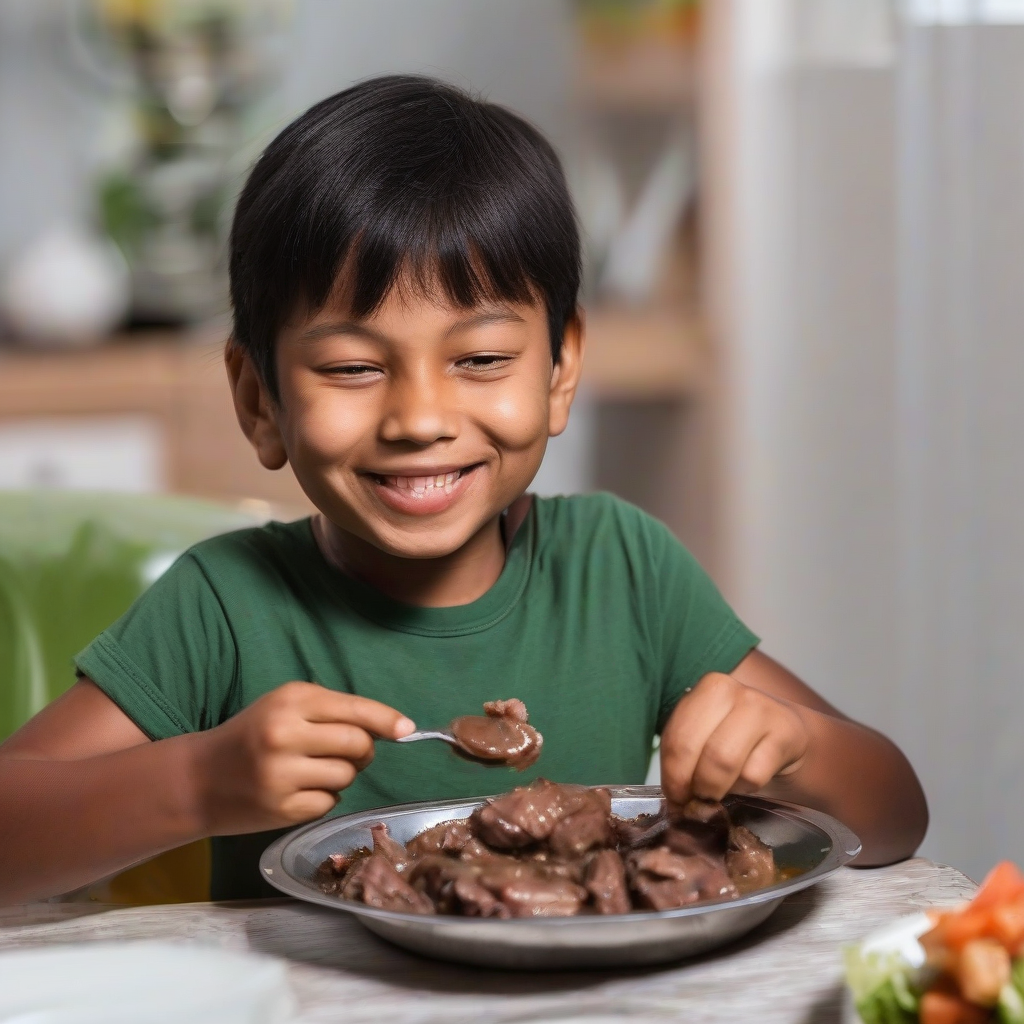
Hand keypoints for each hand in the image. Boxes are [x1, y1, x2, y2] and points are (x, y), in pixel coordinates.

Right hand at [191, 681, 414, 834]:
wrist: (199, 778)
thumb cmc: (252, 735)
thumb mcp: (286, 707)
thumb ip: (334, 711)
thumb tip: (395, 728)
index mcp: (290, 700)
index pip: (354, 709)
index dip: (386, 720)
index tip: (406, 729)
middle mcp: (285, 734)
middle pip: (358, 745)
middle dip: (363, 751)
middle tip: (347, 753)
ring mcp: (281, 774)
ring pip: (347, 776)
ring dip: (341, 775)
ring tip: (311, 770)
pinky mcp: (281, 809)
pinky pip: (329, 803)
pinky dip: (323, 798)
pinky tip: (298, 790)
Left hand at [660, 672, 809, 804]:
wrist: (786, 732)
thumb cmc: (736, 735)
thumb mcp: (706, 733)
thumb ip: (685, 755)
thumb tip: (673, 800)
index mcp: (709, 688)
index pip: (676, 738)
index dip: (672, 776)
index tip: (675, 796)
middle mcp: (735, 691)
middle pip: (696, 749)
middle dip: (690, 785)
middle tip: (693, 802)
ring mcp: (763, 710)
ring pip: (723, 762)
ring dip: (716, 789)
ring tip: (716, 795)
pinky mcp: (787, 735)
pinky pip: (753, 776)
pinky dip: (743, 789)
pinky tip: (744, 784)